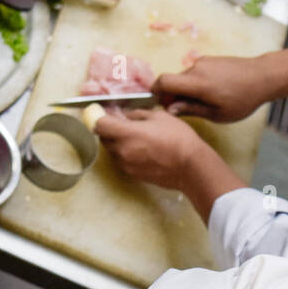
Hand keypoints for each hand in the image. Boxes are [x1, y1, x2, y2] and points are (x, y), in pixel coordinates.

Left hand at [93, 108, 209, 190]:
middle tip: (119, 123)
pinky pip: (123, 162)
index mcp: (126, 134)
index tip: (98, 112)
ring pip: (113, 151)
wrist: (191, 167)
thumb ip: (137, 115)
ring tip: (135, 137)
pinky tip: (142, 150)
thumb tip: (125, 116)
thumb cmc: (179, 138)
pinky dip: (126, 154)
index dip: (96, 117)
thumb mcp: (159, 116)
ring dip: (118, 143)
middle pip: (103, 138)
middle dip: (108, 129)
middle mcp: (122, 151)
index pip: (98, 125)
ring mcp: (127, 165)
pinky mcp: (133, 175)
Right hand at [152, 54, 274, 121]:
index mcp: (197, 82)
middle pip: (174, 81)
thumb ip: (191, 109)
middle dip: (172, 95)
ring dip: (186, 90)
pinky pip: (195, 73)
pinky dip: (195, 84)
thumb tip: (169, 109)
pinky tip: (211, 94)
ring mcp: (204, 61)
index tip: (158, 104)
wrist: (264, 76)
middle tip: (182, 111)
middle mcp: (196, 68)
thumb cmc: (243, 99)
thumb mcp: (217, 113)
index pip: (163, 81)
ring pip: (185, 78)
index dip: (155, 92)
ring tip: (202, 104)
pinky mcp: (210, 60)